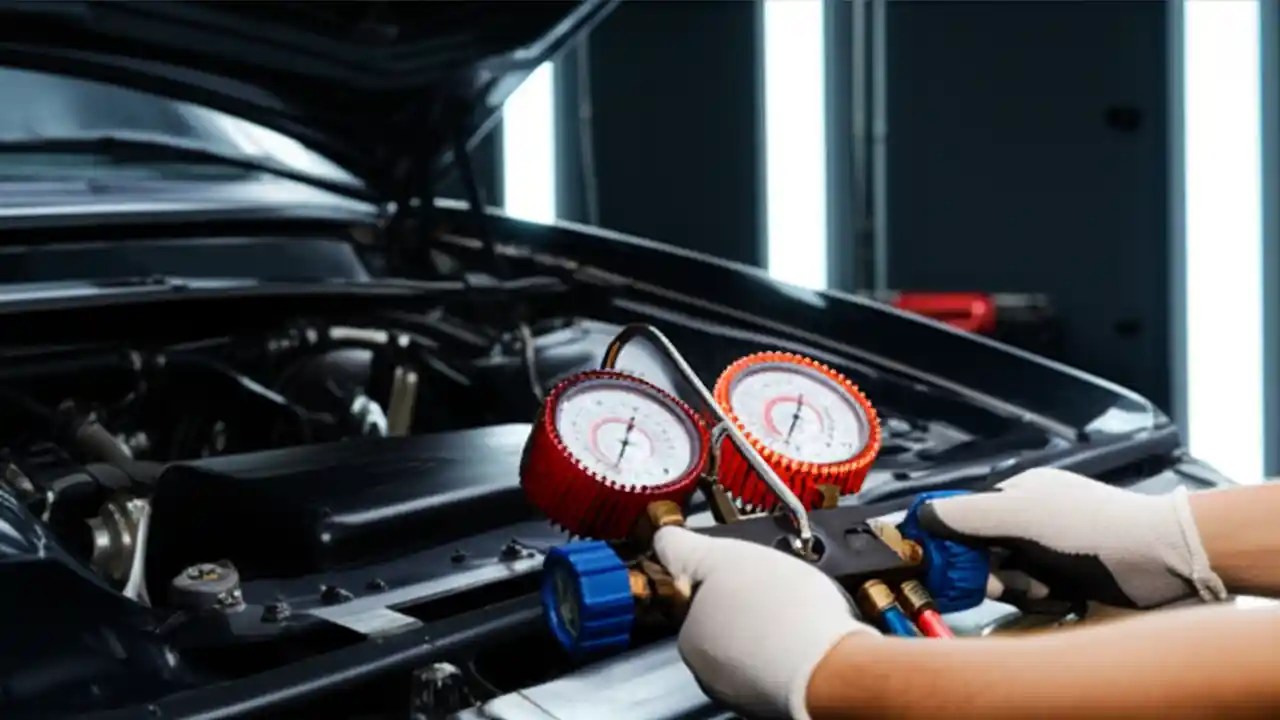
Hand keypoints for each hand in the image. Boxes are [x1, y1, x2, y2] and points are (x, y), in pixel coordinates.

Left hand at [653, 526, 878, 719]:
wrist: (835, 665)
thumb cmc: (783, 614)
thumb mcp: (720, 555)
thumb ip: (684, 547)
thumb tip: (663, 538)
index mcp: (690, 637)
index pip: (691, 599)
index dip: (709, 574)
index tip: (724, 566)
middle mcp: (712, 671)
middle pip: (722, 620)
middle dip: (743, 600)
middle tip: (770, 584)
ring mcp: (747, 689)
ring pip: (754, 643)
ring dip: (770, 625)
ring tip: (797, 609)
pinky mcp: (784, 697)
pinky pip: (784, 663)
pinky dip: (794, 649)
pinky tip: (812, 635)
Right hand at [917, 467, 1227, 607]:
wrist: (1163, 556)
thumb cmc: (1095, 527)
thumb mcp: (1022, 514)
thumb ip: (968, 513)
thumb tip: (922, 514)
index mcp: (1016, 494)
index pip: (962, 516)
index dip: (950, 543)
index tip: (946, 566)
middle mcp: (1029, 518)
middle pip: (981, 551)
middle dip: (987, 572)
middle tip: (1000, 583)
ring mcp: (1050, 548)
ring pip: (1006, 576)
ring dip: (1017, 588)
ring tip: (1042, 588)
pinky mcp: (1069, 577)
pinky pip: (1034, 593)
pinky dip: (1041, 599)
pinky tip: (1059, 597)